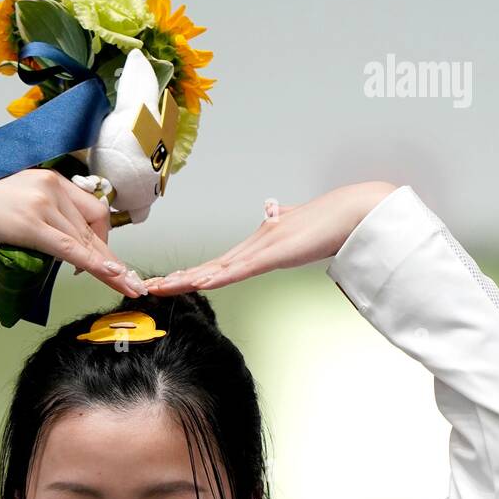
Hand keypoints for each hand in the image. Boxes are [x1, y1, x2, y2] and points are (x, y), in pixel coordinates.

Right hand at [0, 166, 148, 298]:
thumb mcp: (19, 198)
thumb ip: (43, 212)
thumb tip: (58, 239)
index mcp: (52, 179)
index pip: (93, 209)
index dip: (102, 238)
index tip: (106, 260)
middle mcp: (53, 188)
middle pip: (96, 227)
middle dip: (112, 259)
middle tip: (128, 282)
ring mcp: (44, 205)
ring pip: (87, 241)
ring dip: (110, 268)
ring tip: (129, 288)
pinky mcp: (32, 225)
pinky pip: (71, 249)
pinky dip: (94, 265)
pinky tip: (112, 276)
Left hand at [142, 182, 398, 293]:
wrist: (350, 212)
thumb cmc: (329, 221)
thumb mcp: (299, 227)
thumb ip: (285, 222)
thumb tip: (275, 213)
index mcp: (258, 244)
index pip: (217, 264)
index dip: (192, 273)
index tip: (170, 281)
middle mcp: (253, 245)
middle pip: (208, 266)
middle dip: (178, 278)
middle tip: (148, 286)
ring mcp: (261, 248)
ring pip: (216, 268)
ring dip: (187, 279)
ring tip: (161, 287)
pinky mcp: (273, 253)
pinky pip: (239, 269)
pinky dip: (217, 276)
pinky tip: (199, 282)